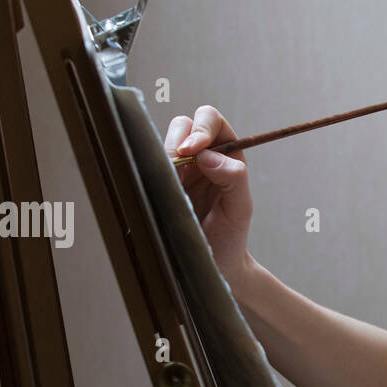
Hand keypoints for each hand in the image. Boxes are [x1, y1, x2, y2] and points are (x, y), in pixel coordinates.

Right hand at [164, 105, 253, 283]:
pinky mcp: (159, 182)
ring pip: (161, 141)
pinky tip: (154, 186)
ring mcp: (178, 169)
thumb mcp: (240, 209)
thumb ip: (234, 178)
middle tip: (176, 164)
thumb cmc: (231, 236)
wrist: (212, 265)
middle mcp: (201, 156)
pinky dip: (147, 168)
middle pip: (184, 124)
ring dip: (162, 154)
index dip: (201, 129)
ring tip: (170, 183)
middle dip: (178, 139)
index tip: (193, 150)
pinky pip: (147, 164)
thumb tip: (208, 155)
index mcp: (225, 154)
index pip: (211, 121)